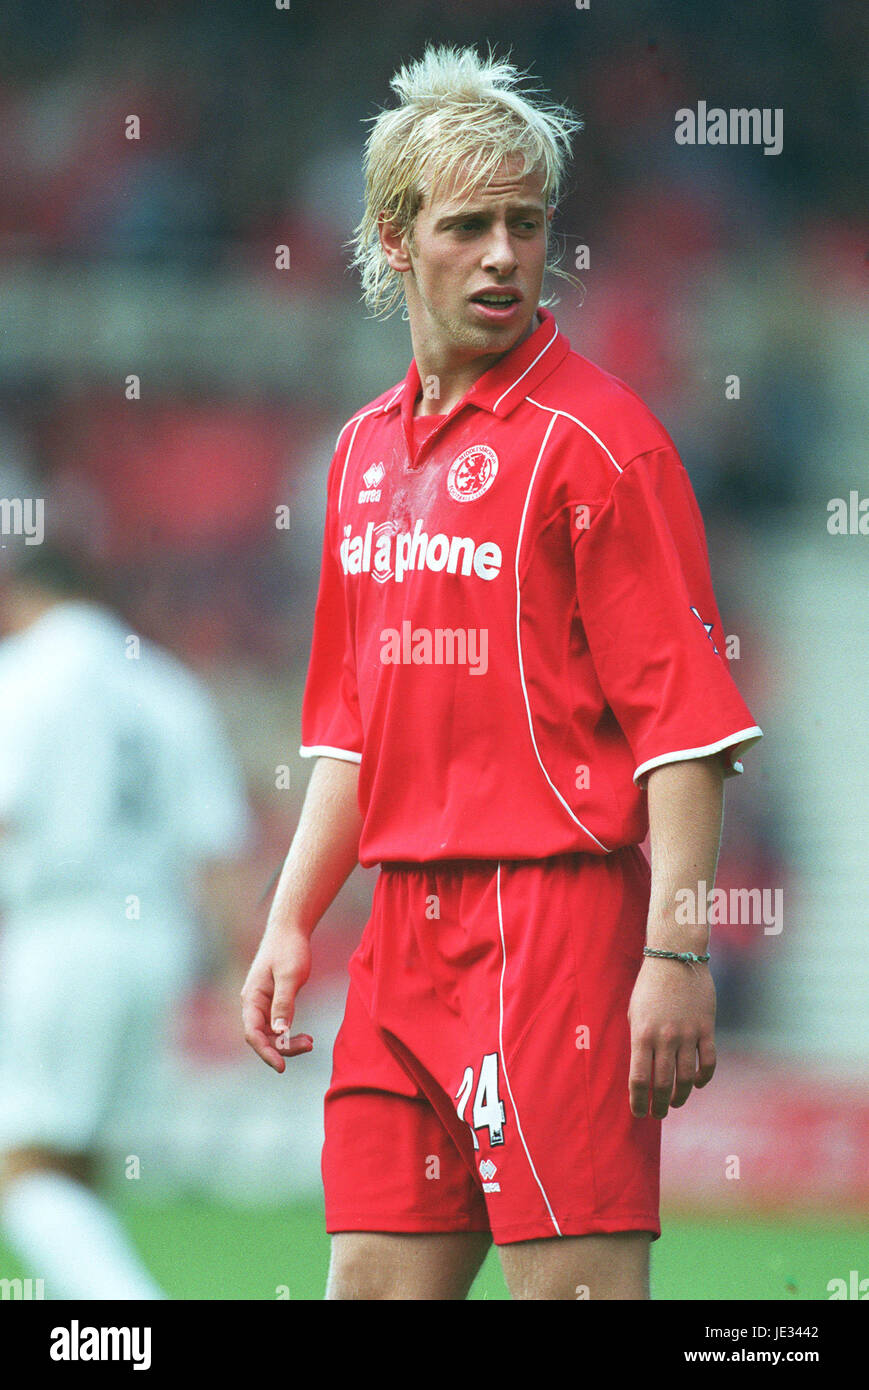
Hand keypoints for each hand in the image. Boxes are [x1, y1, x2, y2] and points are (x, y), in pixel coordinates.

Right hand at [241, 926, 312, 1071]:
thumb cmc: (288, 949)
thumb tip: (279, 1032)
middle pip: (262, 1037)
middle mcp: (253, 1003)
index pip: (252, 1033)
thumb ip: (284, 1003)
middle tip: (309, 1045)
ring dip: (287, 1043)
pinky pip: (277, 1026)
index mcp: (252, 998)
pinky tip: (305, 1037)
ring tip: (310, 1042)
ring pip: (270, 1034)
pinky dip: (289, 1034)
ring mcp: (263, 1004)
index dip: (266, 1052)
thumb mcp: (289, 975)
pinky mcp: (273, 1002)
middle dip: (282, 1048)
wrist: (290, 930)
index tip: (282, 1067)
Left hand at [627, 955, 715, 1118]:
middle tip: (658, 1114)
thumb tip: (643, 1071)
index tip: (638, 1113)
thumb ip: (639, 1042)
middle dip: (659, 1105)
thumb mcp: (635, 1013)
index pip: (639, 1079)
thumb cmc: (649, 986)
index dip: (638, 1102)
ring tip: (674, 1103)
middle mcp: (665, 1038)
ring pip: (686, 1078)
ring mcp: (688, 1034)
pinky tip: (695, 1083)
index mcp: (642, 1034)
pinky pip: (708, 1062)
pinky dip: (702, 1078)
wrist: (675, 957)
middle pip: (663, 1084)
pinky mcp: (706, 1028)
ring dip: (680, 1096)